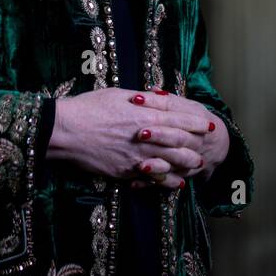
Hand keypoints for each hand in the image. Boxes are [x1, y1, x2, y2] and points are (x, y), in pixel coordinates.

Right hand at [47, 87, 219, 187]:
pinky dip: (167, 180)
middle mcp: (143, 137)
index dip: (193, 121)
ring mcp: (135, 157)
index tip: (206, 122)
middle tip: (209, 144)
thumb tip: (158, 97)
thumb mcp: (116, 94)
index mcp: (143, 115)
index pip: (176, 118)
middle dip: (195, 143)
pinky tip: (177, 181)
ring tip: (197, 163)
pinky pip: (152, 178)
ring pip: (169, 162)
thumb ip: (141, 98)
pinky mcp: (125, 171)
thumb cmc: (88, 108)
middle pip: (177, 142)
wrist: (66, 131)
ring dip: (186, 163)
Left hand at [128, 91, 229, 190]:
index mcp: (194, 118)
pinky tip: (134, 183)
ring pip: (174, 163)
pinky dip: (151, 183)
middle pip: (177, 137)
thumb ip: (169, 100)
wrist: (218, 145)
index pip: (173, 108)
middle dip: (159, 135)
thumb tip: (152, 89)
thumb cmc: (196, 121)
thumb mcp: (188, 106)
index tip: (136, 99)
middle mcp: (193, 140)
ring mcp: (189, 159)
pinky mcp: (181, 174)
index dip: (155, 103)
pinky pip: (167, 181)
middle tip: (140, 133)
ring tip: (141, 165)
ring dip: (157, 164)